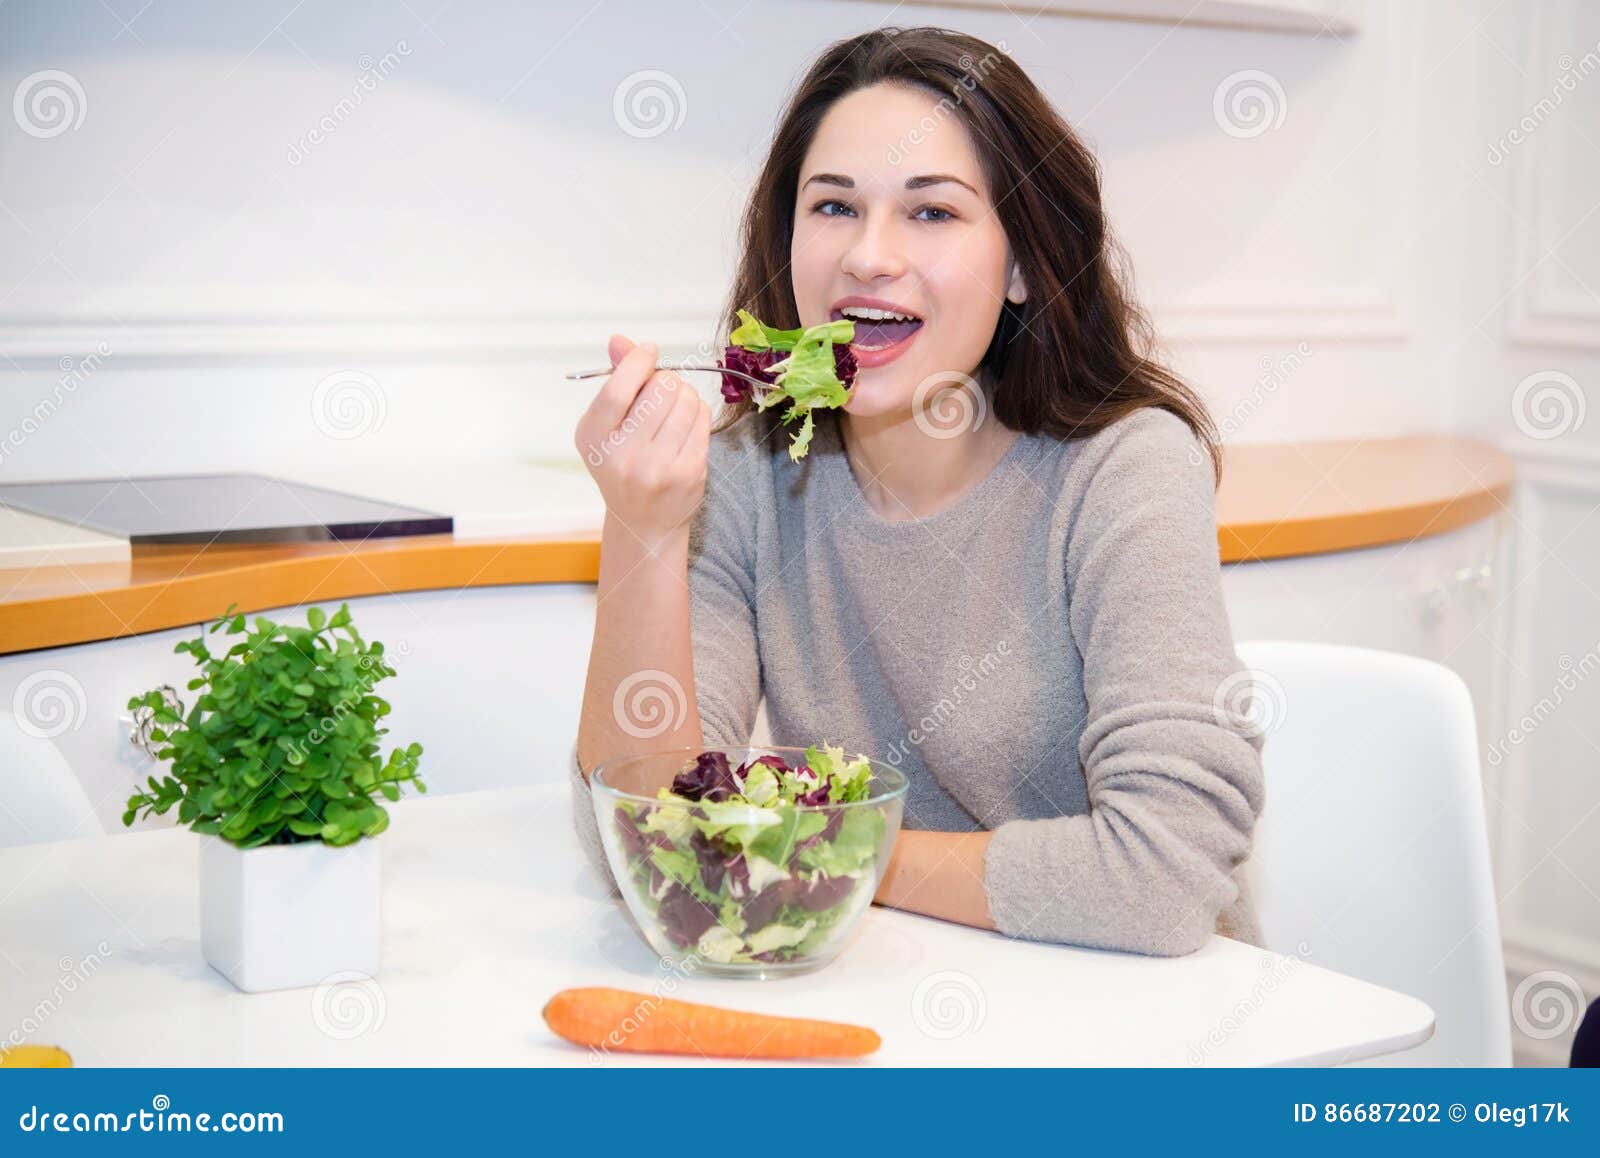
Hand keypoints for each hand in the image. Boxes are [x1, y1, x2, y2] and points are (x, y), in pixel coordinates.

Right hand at [574, 334, 711, 547]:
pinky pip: (702, 420)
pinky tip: (685, 427)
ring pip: (687, 400)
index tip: (649, 352)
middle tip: (661, 393)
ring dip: (684, 396)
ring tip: (674, 411)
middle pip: (661, 388)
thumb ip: (615, 382)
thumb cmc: (622, 464)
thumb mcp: (607, 427)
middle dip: (666, 381)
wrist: (643, 522)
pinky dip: (697, 414)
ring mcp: (658, 467)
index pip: (618, 388)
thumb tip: (620, 340)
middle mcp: (623, 455)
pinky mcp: (689, 473)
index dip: (637, 361)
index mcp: (594, 439)